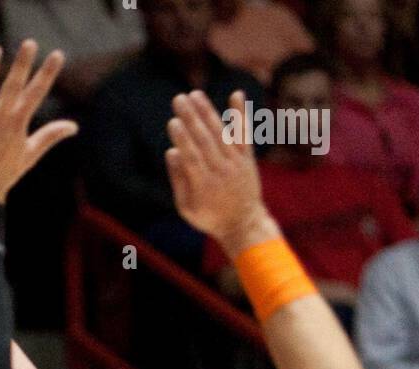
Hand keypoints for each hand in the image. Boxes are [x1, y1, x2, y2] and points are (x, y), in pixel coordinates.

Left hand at [0, 41, 77, 203]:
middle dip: (21, 66)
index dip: (47, 74)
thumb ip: (50, 136)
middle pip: (12, 87)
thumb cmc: (4, 174)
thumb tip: (74, 126)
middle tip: (29, 43)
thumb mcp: (30, 154)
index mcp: (17, 123)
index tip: (57, 54)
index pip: (35, 94)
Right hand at [165, 90, 270, 250]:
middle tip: (179, 98)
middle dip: (191, 118)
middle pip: (204, 140)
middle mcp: (221, 172)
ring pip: (220, 133)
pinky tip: (236, 94)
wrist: (243, 224)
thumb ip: (179, 181)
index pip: (191, 157)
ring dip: (207, 112)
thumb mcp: (187, 208)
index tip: (173, 121)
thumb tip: (172, 151)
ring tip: (195, 94)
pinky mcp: (247, 158)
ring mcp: (236, 163)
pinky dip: (240, 114)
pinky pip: (243, 133)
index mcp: (203, 186)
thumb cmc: (209, 217)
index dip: (182, 139)